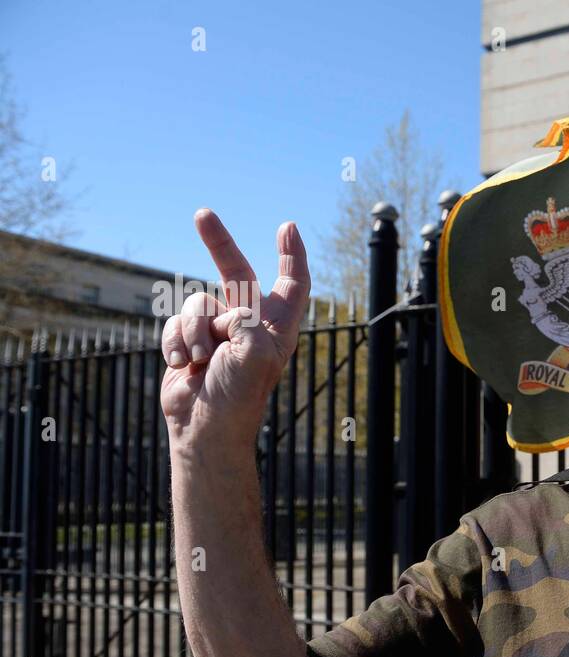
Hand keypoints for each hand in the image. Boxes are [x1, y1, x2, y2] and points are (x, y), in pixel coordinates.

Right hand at [159, 210, 309, 449]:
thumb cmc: (238, 396)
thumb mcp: (254, 354)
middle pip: (237, 273)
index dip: (291, 256)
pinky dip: (176, 343)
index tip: (287, 227)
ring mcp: (217, 331)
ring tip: (202, 361)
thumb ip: (246, 319)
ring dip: (194, 331)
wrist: (204, 428)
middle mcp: (249, 324)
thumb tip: (228, 308)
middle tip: (202, 213)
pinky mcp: (189, 340)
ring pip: (196, 302)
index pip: (291, 284)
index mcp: (276, 328)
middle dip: (219, 244)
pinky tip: (184, 368)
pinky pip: (174, 322)